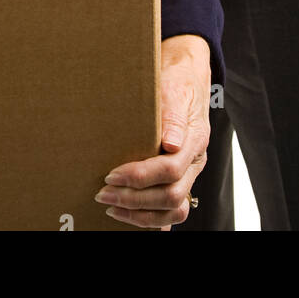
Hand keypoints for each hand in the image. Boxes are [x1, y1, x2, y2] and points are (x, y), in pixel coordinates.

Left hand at [95, 34, 210, 228]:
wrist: (186, 77)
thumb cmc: (177, 82)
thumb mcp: (174, 89)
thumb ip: (172, 116)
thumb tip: (170, 143)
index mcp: (195, 139)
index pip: (171, 169)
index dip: (139, 176)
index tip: (111, 175)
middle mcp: (195, 161)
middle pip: (171, 195)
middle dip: (134, 199)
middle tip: (103, 194)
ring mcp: (190, 173)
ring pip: (175, 210)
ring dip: (141, 214)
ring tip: (112, 208)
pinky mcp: (180, 179)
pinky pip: (172, 211)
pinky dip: (152, 220)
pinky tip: (129, 216)